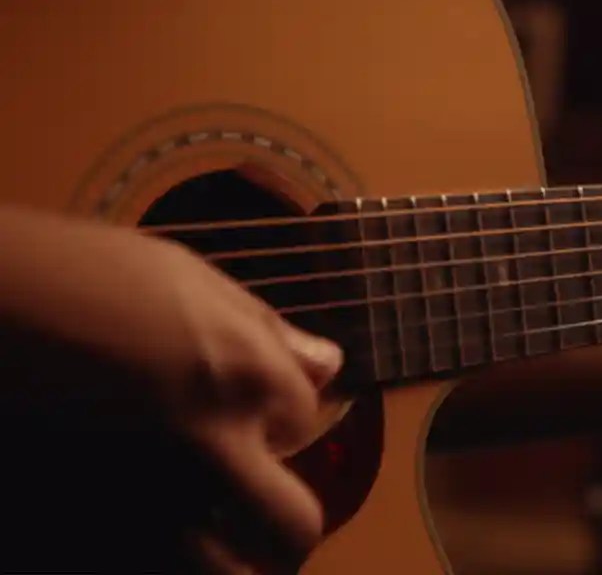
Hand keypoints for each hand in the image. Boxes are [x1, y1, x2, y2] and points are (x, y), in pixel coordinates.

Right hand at [0, 206, 342, 572]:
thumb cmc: (57, 274)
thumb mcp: (173, 275)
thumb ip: (259, 330)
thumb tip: (326, 364)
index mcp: (238, 378)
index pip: (306, 419)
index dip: (281, 416)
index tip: (252, 416)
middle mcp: (204, 455)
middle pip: (293, 529)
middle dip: (285, 527)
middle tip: (262, 520)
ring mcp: (138, 512)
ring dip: (226, 563)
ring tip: (209, 543)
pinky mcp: (74, 542)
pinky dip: (148, 562)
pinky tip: (137, 539)